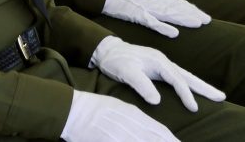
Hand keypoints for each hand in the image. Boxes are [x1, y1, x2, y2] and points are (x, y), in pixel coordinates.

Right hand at [61, 90, 178, 141]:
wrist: (73, 110)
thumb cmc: (96, 108)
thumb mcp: (119, 107)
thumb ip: (135, 118)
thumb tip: (152, 130)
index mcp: (133, 114)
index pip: (159, 130)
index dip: (171, 139)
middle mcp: (129, 125)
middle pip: (155, 139)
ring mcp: (119, 136)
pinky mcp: (108, 141)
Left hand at [90, 36, 225, 111]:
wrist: (108, 50)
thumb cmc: (116, 61)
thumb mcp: (126, 72)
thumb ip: (141, 85)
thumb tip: (157, 101)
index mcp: (158, 61)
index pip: (177, 80)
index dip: (186, 95)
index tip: (194, 109)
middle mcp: (163, 61)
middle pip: (188, 76)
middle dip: (205, 87)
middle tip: (222, 97)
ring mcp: (161, 64)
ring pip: (185, 76)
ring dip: (199, 86)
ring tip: (216, 94)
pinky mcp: (158, 68)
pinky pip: (178, 77)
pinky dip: (188, 84)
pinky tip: (193, 90)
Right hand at [102, 0, 209, 37]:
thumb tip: (167, 5)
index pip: (175, 1)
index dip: (190, 8)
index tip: (202, 16)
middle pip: (175, 6)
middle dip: (192, 13)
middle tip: (207, 21)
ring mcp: (144, 6)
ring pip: (167, 13)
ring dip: (183, 19)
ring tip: (198, 24)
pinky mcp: (136, 14)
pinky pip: (151, 22)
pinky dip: (163, 27)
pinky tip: (174, 33)